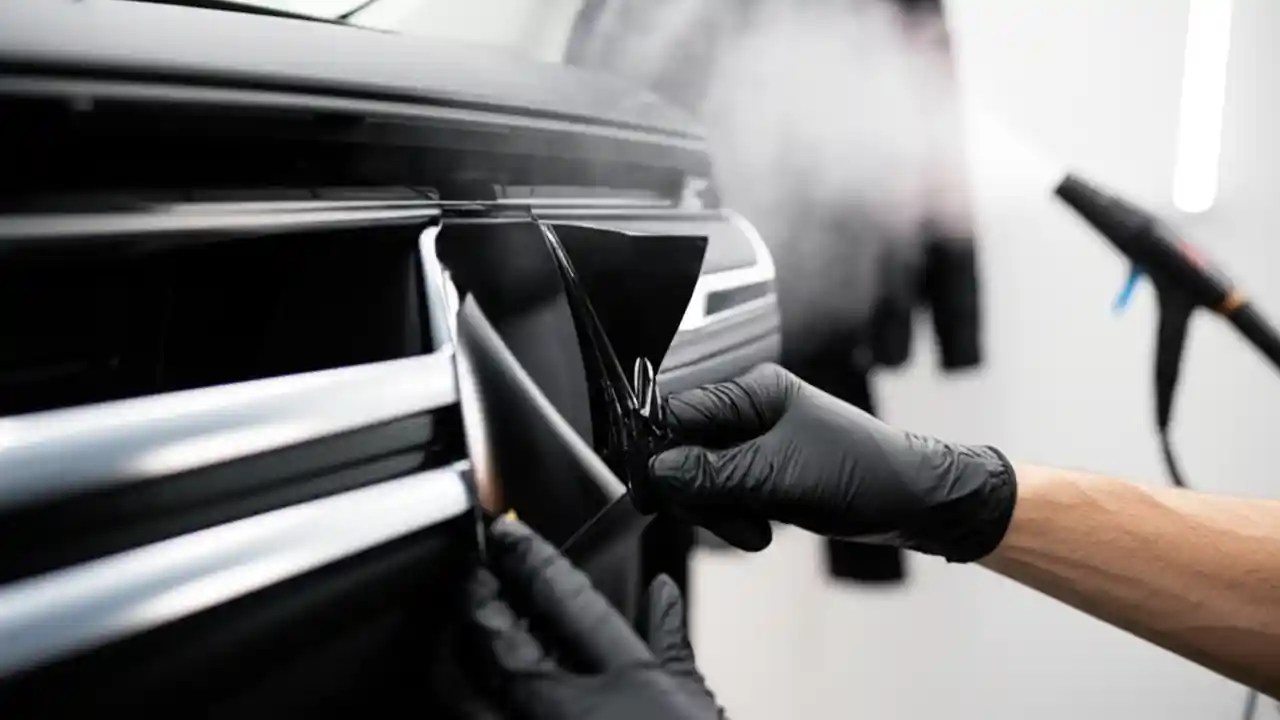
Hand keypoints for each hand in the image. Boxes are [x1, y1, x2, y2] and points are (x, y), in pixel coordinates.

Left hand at [466, 517, 723, 719]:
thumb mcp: (695, 703)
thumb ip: (672, 641)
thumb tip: (663, 592)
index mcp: (629, 679)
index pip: (565, 598)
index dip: (527, 558)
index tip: (506, 536)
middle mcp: (572, 711)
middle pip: (501, 639)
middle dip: (477, 597)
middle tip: (470, 572)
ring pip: (469, 690)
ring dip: (458, 652)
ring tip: (457, 629)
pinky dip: (470, 702)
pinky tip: (471, 687)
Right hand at [644, 363, 1016, 561]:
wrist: (918, 504)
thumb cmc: (862, 475)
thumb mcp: (781, 475)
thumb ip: (714, 472)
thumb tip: (656, 469)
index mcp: (754, 391)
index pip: (679, 412)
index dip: (658, 450)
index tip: (650, 490)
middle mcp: (751, 411)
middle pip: (686, 451)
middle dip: (699, 494)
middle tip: (731, 521)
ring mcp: (758, 444)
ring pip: (703, 480)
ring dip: (721, 513)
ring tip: (756, 533)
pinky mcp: (766, 473)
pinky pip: (727, 495)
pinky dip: (737, 518)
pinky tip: (763, 532)